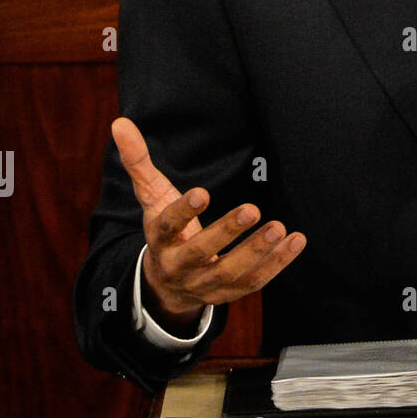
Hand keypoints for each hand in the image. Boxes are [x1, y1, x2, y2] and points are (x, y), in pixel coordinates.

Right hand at [112, 116, 305, 333]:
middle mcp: (178, 266)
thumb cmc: (166, 229)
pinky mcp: (227, 294)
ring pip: (229, 273)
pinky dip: (277, 263)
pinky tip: (296, 240)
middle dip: (226, 233)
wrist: (167, 285)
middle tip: (252, 209)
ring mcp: (203, 284)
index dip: (184, 211)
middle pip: (200, 254)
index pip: (167, 226)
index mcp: (159, 240)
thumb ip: (139, 162)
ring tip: (279, 227)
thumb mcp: (152, 197)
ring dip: (257, 252)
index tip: (203, 192)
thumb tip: (120, 122)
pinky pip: (253, 282)